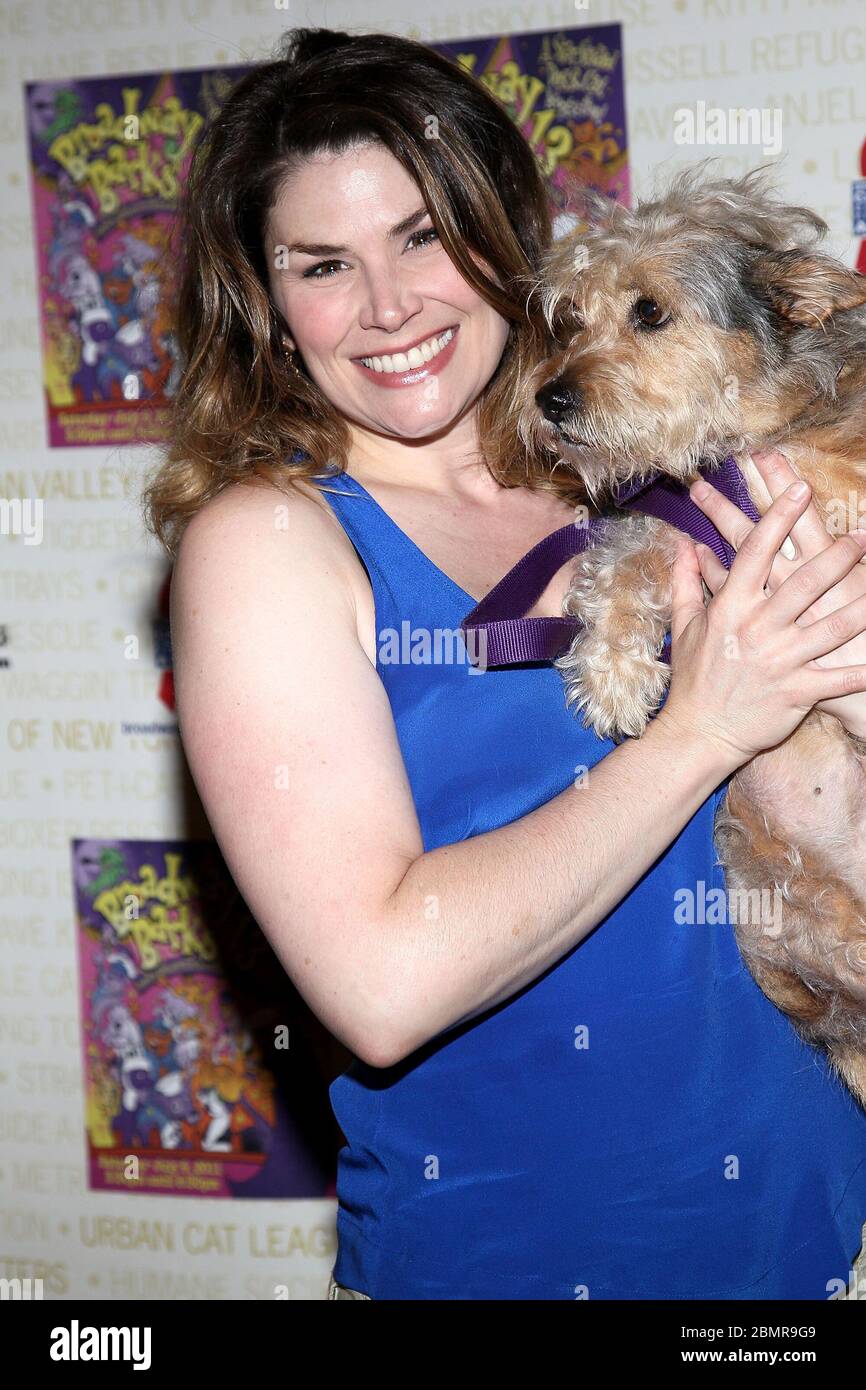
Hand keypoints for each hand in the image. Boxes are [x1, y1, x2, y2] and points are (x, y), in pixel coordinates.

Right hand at [689, 449, 865, 738]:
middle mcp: (758, 629)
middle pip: (804, 584)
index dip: (779, 517)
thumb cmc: (693, 678)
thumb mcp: (685, 626)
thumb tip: (682, 544)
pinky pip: (839, 678)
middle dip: (837, 556)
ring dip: (862, 606)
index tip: (801, 488)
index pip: (756, 552)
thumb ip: (686, 581)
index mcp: (730, 608)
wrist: (699, 733)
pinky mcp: (797, 691)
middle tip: (860, 536)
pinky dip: (863, 670)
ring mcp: (780, 661)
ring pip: (831, 627)